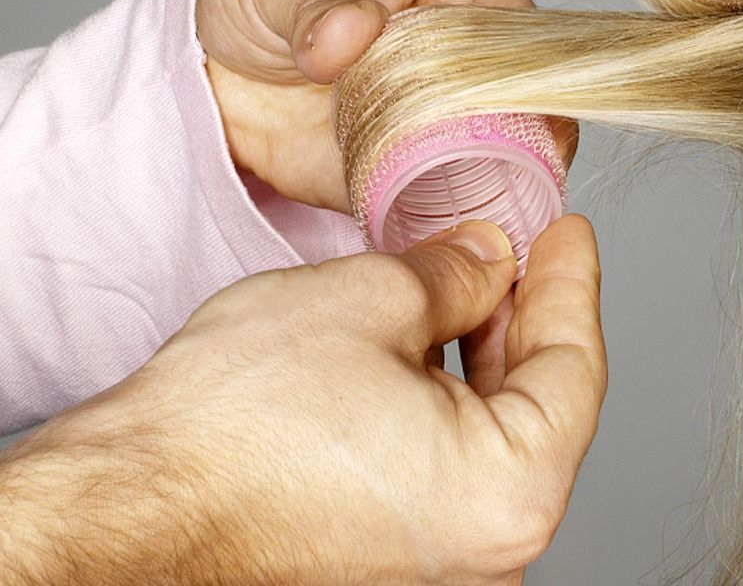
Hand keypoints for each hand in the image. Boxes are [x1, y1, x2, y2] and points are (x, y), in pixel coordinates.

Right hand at [0, 216, 605, 585]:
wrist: (124, 507)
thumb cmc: (232, 425)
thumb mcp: (371, 300)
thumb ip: (457, 273)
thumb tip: (489, 257)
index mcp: (506, 495)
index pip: (575, 367)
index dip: (572, 283)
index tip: (568, 233)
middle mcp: (484, 553)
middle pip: (537, 402)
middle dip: (523, 310)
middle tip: (516, 240)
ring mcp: (435, 563)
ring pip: (490, 431)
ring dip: (480, 349)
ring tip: (466, 278)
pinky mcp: (387, 555)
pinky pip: (445, 461)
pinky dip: (444, 395)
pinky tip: (422, 341)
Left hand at [195, 0, 578, 212]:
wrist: (212, 66)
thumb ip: (316, 2)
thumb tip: (353, 32)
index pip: (523, 30)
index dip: (522, 73)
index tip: (501, 112)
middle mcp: (473, 58)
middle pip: (528, 106)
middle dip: (517, 147)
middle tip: (475, 174)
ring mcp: (448, 121)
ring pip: (504, 165)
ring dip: (491, 195)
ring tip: (462, 217)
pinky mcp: (415, 175)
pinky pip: (448, 205)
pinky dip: (447, 226)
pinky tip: (436, 241)